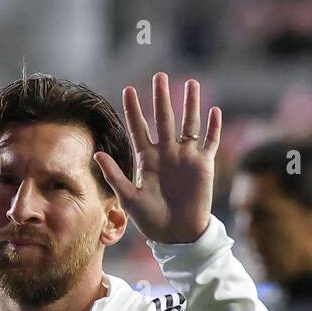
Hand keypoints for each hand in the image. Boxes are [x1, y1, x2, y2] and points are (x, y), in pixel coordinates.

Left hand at [94, 72, 221, 244]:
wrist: (177, 234)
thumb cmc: (151, 219)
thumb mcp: (129, 198)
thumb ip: (114, 176)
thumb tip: (96, 155)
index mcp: (148, 159)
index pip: (139, 128)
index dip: (134, 109)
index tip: (128, 90)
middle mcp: (167, 153)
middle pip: (164, 119)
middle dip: (161, 98)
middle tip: (159, 76)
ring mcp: (186, 157)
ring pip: (189, 124)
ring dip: (190, 104)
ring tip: (191, 83)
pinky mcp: (203, 165)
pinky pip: (210, 141)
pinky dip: (213, 127)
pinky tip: (214, 111)